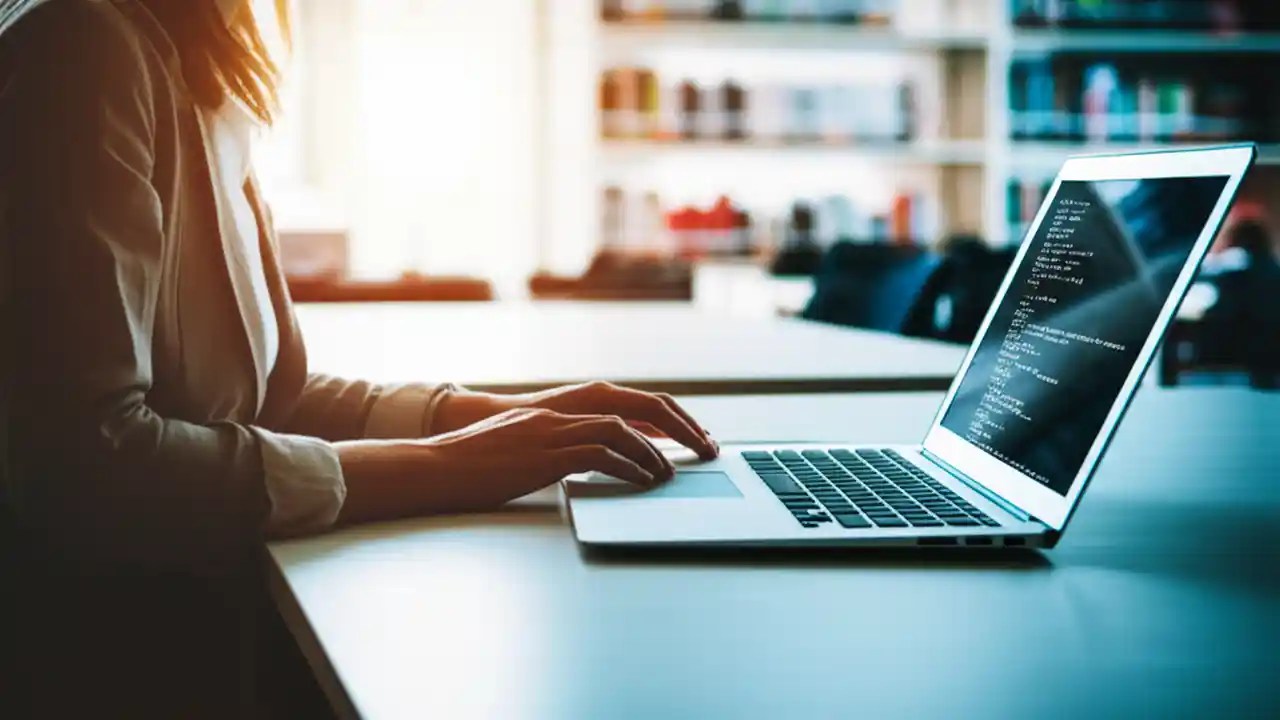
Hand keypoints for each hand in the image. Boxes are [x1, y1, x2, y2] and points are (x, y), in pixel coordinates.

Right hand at [435, 382, 718, 460]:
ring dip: (654, 450)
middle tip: (704, 446)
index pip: (625, 402)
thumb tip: (591, 459)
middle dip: (676, 426)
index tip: (689, 434)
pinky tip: (642, 481)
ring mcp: (552, 431)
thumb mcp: (523, 445)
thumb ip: (557, 445)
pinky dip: (628, 466)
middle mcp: (561, 412)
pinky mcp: (544, 455)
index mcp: (559, 409)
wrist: (437, 466)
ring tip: (671, 472)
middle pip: (635, 407)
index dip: (663, 416)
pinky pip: (599, 454)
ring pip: (620, 429)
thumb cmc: (475, 463)